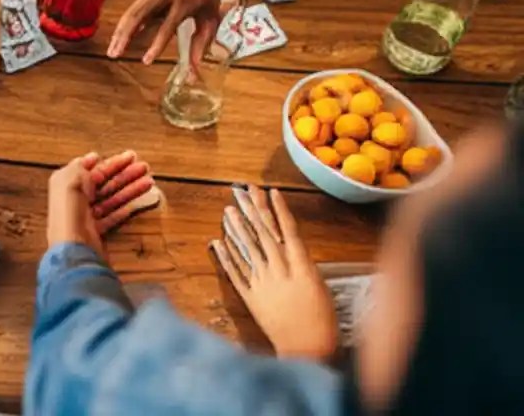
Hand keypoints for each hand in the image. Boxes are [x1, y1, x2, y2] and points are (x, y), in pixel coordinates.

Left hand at [47, 151, 154, 252]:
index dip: (111, 161)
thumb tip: (92, 158)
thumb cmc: (68, 211)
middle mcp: (75, 199)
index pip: (92, 168)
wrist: (73, 247)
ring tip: (149, 181)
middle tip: (144, 166)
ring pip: (111, 199)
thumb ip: (80, 167)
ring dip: (130, 189)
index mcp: (65, 183)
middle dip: (125, 174)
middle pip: (104, 183)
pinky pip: (112, 218)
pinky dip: (124, 210)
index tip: (129, 156)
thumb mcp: (71, 179)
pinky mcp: (95, 232)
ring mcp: (86, 217)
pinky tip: (136, 204)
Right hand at [108, 0, 220, 65]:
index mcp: (185, 1)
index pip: (168, 25)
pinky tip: (117, 38)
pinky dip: (124, 24)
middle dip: (125, 34)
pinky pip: (132, 9)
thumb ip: (203, 42)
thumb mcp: (211, 15)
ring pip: (131, 11)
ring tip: (112, 50)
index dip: (156, 43)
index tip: (146, 61)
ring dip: (120, 31)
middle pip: (139, 13)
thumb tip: (195, 68)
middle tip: (114, 53)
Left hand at [211, 186, 337, 360]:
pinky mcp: (250, 297)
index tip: (270, 191)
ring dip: (236, 228)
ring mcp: (262, 283)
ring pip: (247, 249)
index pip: (286, 229)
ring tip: (228, 210)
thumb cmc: (321, 319)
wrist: (308, 347)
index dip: (278, 209)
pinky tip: (217, 242)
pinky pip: (235, 273)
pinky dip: (226, 256)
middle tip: (242, 191)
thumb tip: (288, 246)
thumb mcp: (318, 284)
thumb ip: (301, 264)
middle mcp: (280, 270)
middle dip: (252, 211)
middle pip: (263, 234)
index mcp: (301, 266)